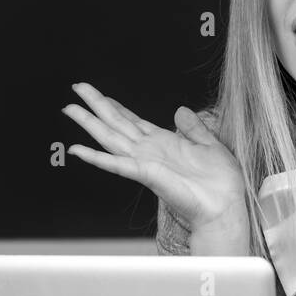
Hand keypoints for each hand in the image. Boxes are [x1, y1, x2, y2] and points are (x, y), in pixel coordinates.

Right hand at [62, 83, 247, 238]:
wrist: (225, 207)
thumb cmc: (220, 183)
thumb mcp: (209, 145)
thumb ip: (194, 128)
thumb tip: (181, 110)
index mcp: (164, 143)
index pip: (133, 121)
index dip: (116, 106)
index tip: (100, 95)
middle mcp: (150, 152)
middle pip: (116, 124)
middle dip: (95, 105)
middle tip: (76, 88)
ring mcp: (145, 163)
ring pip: (111, 139)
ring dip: (89, 124)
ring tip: (70, 109)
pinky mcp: (146, 175)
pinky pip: (117, 164)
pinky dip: (97, 157)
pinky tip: (78, 149)